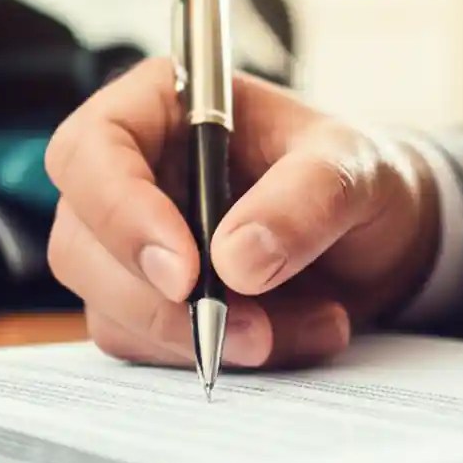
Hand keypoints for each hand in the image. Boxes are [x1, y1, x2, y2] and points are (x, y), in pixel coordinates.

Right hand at [45, 58, 441, 368]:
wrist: (381, 241)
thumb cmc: (358, 177)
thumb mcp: (357, 168)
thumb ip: (307, 197)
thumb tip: (235, 260)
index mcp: (161, 106)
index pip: (91, 151)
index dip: (121, 213)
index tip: (186, 272)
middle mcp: (130, 174)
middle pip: (80, 244)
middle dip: (162, 303)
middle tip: (252, 330)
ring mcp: (131, 246)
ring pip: (111, 309)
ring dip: (202, 338)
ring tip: (311, 324)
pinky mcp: (148, 305)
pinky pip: (150, 347)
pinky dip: (221, 356)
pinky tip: (292, 337)